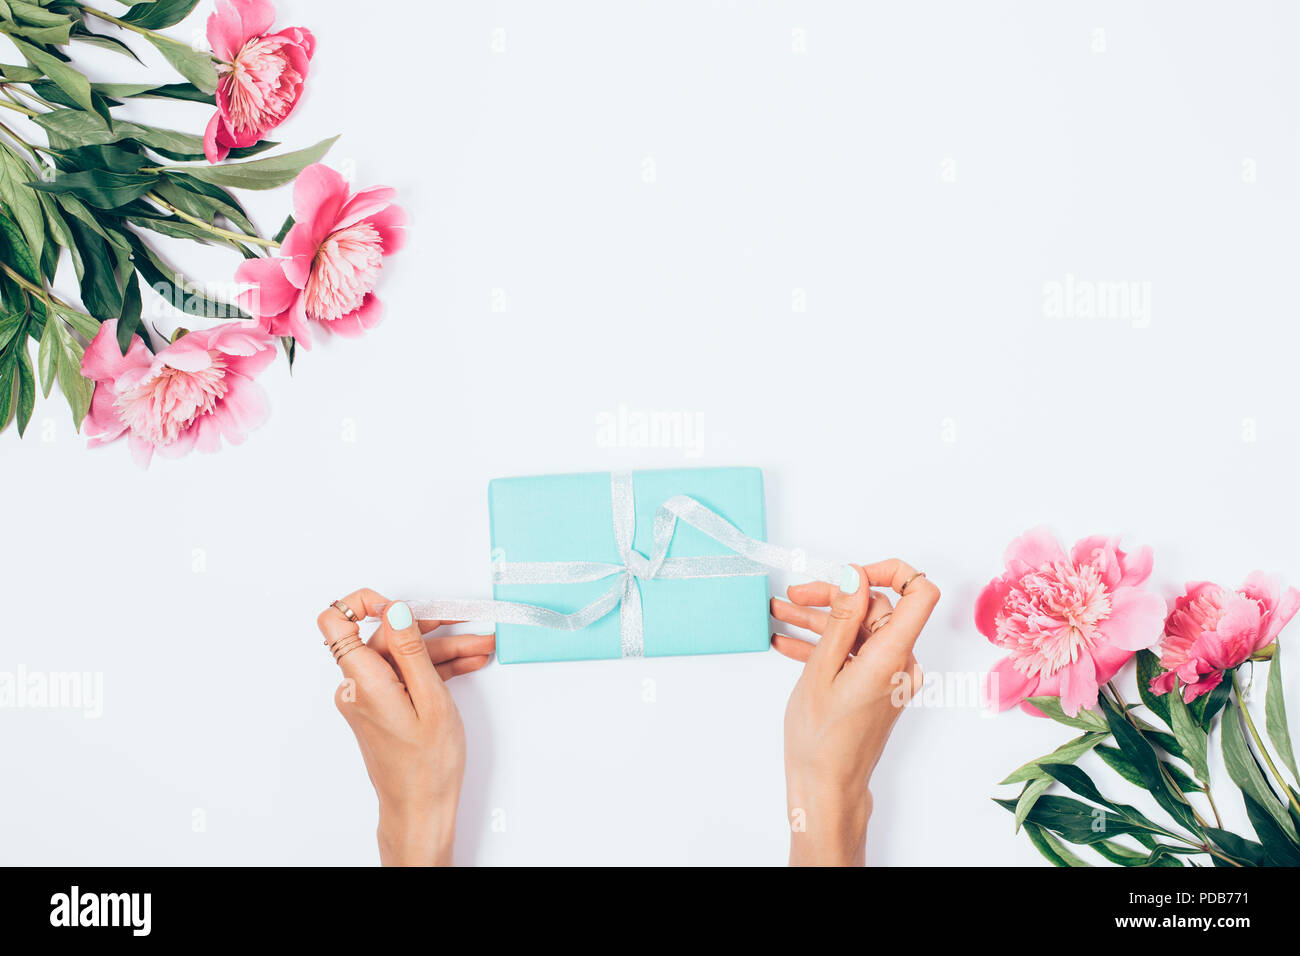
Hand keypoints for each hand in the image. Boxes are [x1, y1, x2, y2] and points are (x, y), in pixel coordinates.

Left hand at [317, 588, 494, 865]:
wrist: (421, 809)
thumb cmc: (427, 765)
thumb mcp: (430, 699)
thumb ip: (411, 650)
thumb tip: (397, 609)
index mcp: (363, 680)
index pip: (337, 621)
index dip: (366, 603)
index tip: (403, 607)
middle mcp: (358, 686)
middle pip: (387, 638)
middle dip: (431, 630)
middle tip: (470, 630)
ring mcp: (369, 697)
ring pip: (401, 657)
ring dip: (441, 650)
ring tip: (480, 650)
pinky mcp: (381, 706)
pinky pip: (404, 675)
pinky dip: (433, 669)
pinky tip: (465, 665)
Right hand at [771, 560, 938, 865]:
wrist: (825, 787)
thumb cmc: (820, 738)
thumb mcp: (821, 668)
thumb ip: (843, 618)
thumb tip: (856, 577)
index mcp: (893, 655)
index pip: (919, 593)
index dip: (890, 572)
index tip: (852, 573)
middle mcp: (901, 664)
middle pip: (878, 609)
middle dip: (835, 597)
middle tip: (794, 597)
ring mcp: (891, 677)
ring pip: (861, 631)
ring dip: (823, 620)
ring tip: (782, 614)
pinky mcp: (879, 687)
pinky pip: (857, 653)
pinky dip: (828, 645)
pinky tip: (790, 642)